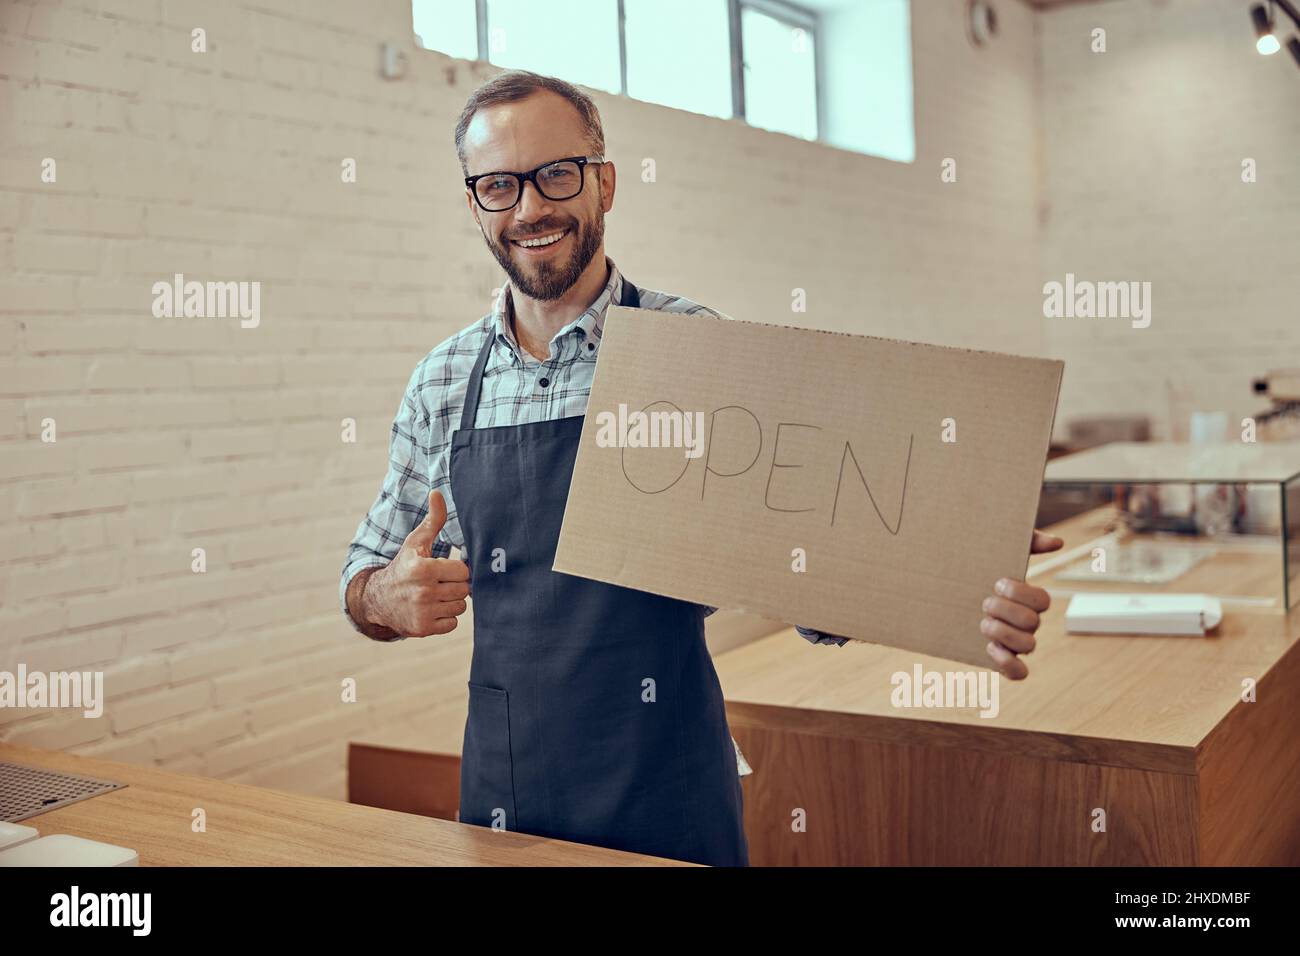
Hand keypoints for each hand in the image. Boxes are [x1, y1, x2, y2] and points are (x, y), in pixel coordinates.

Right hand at [364, 490, 471, 637]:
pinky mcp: (423, 629)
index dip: (456, 570)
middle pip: (464, 590)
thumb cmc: (404, 566)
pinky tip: (432, 610)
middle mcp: (422, 591)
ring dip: (451, 602)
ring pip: (460, 607)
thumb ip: (433, 519)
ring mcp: (422, 612)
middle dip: (455, 586)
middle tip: (439, 583)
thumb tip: (437, 492)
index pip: (463, 571)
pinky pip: (452, 624)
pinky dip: (445, 619)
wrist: (379, 598)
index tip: (443, 569)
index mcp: (422, 568)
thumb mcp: (416, 542)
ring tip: (434, 595)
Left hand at [982, 530, 1062, 679]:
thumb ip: (1028, 542)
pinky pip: (1018, 672)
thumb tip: (1057, 542)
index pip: (1043, 601)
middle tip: (985, 603)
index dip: (1022, 594)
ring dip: (1005, 634)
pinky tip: (990, 649)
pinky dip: (1009, 665)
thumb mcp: (998, 550)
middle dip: (1007, 612)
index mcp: (1027, 598)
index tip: (997, 583)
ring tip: (982, 624)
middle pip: (1034, 623)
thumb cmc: (977, 568)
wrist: (942, 587)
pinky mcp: (999, 659)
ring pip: (1028, 646)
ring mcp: (1013, 641)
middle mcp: (1024, 621)